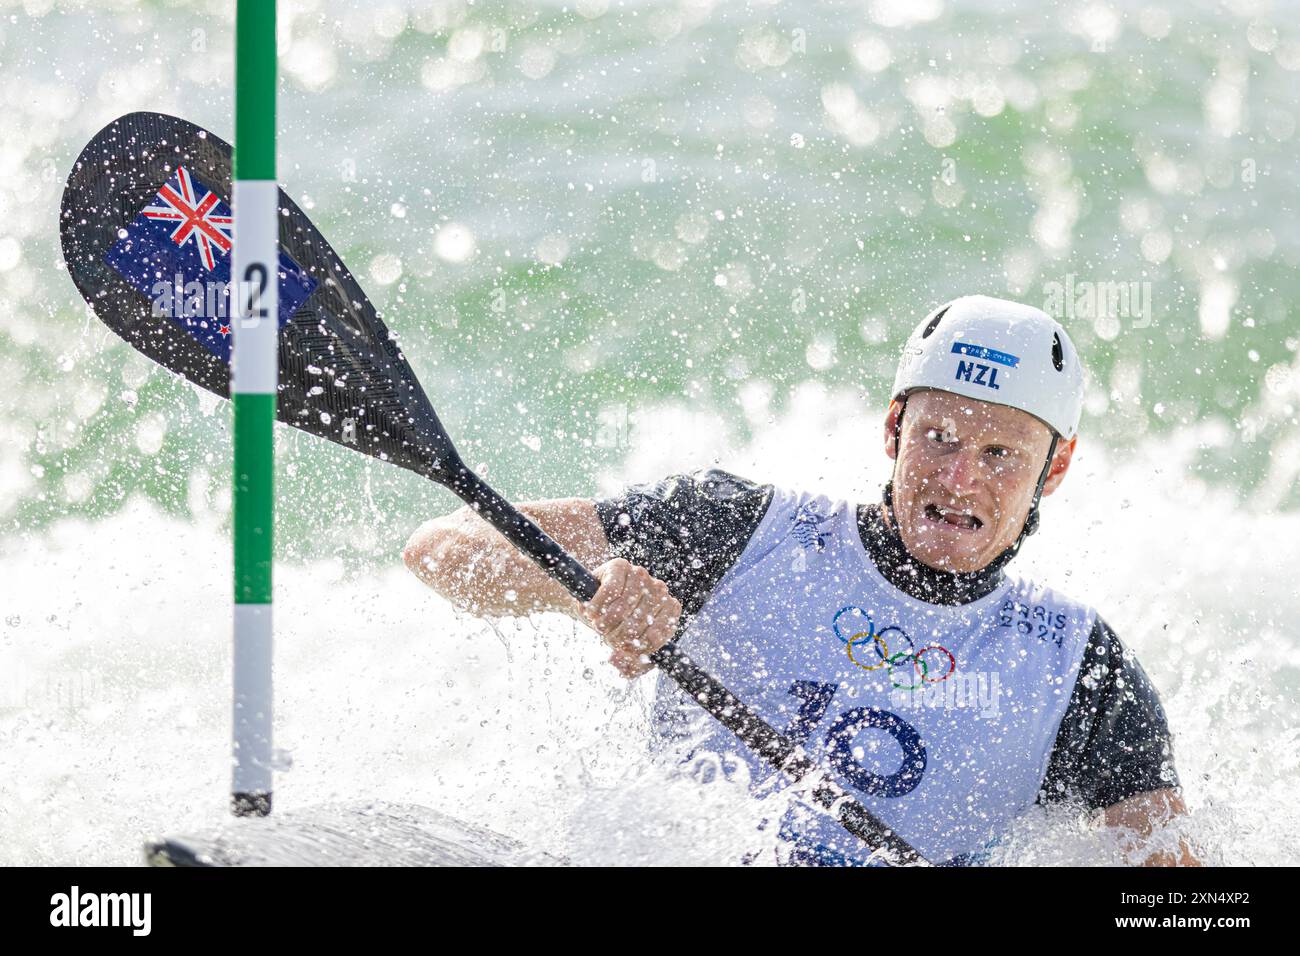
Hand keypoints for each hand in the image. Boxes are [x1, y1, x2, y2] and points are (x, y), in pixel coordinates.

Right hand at [579, 558, 681, 677]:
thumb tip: (618, 662)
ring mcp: (641, 575)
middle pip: (637, 625)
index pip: (657, 637)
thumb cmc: (615, 627)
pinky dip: (597, 607)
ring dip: (604, 624)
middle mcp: (659, 589)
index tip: (622, 650)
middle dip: (617, 638)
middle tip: (606, 637)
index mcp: (668, 609)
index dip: (636, 649)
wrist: (593, 602)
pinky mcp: (620, 566)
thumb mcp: (626, 649)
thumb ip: (630, 665)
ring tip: (599, 625)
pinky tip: (593, 612)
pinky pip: (609, 592)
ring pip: (622, 609)